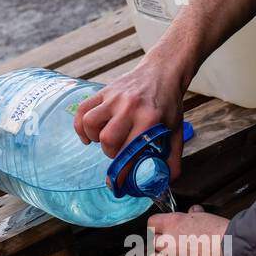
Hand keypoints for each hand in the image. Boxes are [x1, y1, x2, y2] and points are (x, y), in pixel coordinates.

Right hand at [72, 53, 186, 178]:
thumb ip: (172, 158)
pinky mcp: (104, 91)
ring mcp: (114, 98)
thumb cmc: (168, 104)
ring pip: (90, 123)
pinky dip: (80, 125)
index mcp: (149, 120)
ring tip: (102, 140)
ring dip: (93, 138)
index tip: (115, 183)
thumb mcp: (175, 130)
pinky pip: (82, 110)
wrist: (163, 72)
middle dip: (110, 153)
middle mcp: (130, 108)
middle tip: (117, 152)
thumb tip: (166, 182)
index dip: (120, 172)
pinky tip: (88, 134)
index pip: (129, 152)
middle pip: (107, 139)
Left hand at [147, 205, 234, 255]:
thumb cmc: (226, 234)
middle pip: (154, 244)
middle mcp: (169, 244)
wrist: (237, 255)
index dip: (159, 228)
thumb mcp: (209, 218)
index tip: (165, 231)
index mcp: (175, 224)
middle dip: (162, 246)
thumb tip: (194, 210)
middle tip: (174, 249)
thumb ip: (197, 216)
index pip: (154, 223)